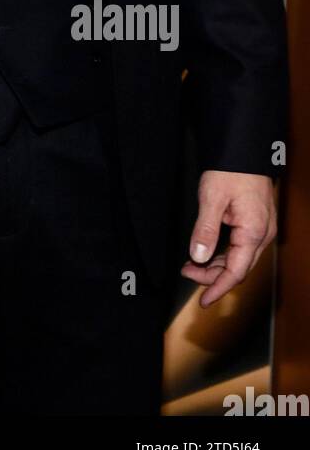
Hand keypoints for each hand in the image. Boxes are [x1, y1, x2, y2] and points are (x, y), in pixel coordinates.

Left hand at [181, 170, 276, 306]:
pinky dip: (223, 253)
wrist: (244, 149)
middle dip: (212, 276)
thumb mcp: (212, 198)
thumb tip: (198, 257)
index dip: (218, 288)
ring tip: (191, 264)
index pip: (236, 272)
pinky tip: (207, 252)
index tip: (203, 301)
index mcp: (254, 232)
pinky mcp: (256, 222)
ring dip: (216, 265)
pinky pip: (240, 246)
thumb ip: (205, 230)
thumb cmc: (232, 170)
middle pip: (238, 268)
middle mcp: (262, 234)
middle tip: (187, 272)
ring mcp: (261, 228)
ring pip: (239, 258)